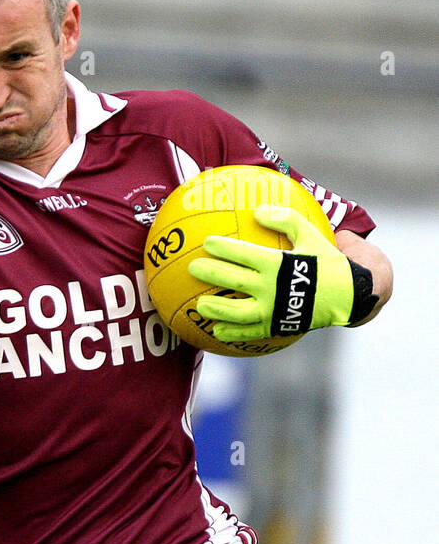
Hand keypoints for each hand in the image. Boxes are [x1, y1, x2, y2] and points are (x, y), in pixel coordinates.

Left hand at [188, 204, 375, 341]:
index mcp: (279, 264)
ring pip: (237, 312)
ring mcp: (274, 310)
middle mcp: (273, 288)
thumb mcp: (312, 235)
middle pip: (233, 281)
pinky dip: (234, 333)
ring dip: (216, 308)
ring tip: (199, 305)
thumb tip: (259, 210)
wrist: (351, 294)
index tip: (206, 243)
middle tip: (193, 267)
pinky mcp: (278, 326)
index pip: (244, 254)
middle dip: (210, 273)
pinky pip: (252, 332)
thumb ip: (286, 220)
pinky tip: (217, 331)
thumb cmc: (327, 261)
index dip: (223, 248)